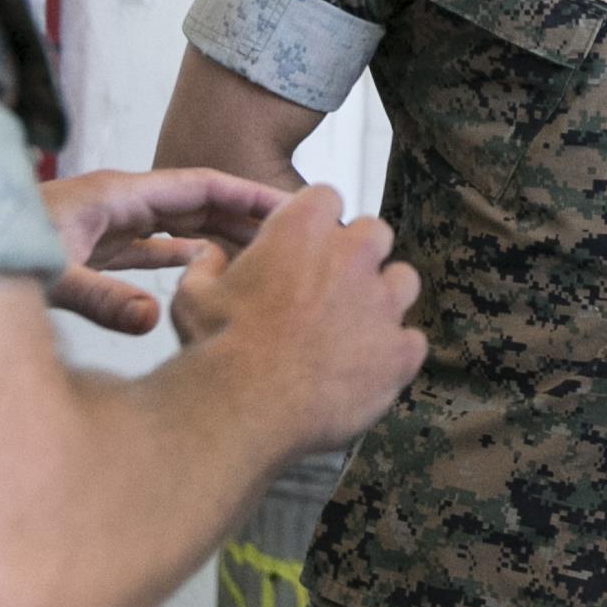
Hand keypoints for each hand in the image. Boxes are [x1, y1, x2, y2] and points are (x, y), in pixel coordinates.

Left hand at [37, 167, 288, 332]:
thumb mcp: (50, 276)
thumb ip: (101, 300)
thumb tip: (153, 322)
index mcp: (116, 195)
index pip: (198, 185)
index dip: (246, 194)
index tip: (291, 204)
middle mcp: (115, 203)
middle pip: (194, 201)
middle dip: (241, 213)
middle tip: (294, 232)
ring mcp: (102, 224)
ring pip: (174, 224)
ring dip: (214, 234)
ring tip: (260, 251)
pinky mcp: (89, 248)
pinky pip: (149, 247)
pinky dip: (179, 254)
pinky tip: (200, 268)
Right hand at [177, 183, 424, 452]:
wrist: (242, 409)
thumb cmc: (217, 348)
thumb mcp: (194, 294)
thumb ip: (208, 265)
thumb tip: (209, 254)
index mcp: (303, 229)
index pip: (327, 197)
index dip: (317, 220)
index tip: (307, 243)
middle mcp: (351, 256)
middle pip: (375, 233)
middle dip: (358, 253)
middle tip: (333, 286)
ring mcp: (382, 303)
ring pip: (402, 281)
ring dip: (383, 298)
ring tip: (354, 327)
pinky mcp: (400, 351)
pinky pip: (412, 341)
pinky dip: (393, 353)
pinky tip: (365, 369)